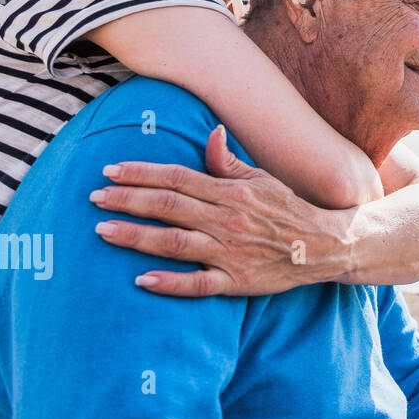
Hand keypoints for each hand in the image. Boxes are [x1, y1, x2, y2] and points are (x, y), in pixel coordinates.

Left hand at [90, 125, 349, 295]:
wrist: (325, 245)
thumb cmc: (289, 210)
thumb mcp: (263, 179)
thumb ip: (231, 162)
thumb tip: (210, 134)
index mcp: (231, 192)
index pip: (178, 178)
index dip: (141, 173)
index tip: (109, 171)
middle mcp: (227, 220)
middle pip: (168, 207)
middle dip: (127, 200)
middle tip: (93, 198)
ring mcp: (230, 252)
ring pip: (175, 243)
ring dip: (137, 236)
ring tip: (103, 231)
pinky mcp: (237, 281)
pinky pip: (199, 284)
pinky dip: (170, 283)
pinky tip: (141, 280)